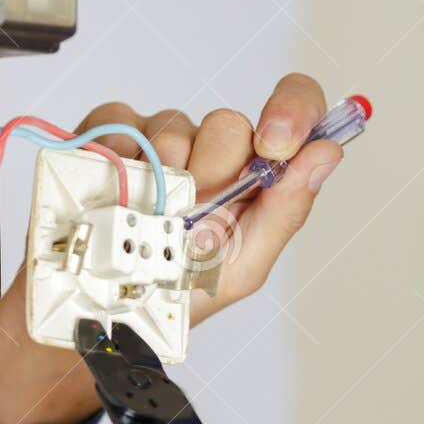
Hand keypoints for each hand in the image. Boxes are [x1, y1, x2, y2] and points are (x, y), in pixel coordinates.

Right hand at [0, 73, 342, 423]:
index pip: (296, 112)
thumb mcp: (242, 267)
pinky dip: (119, 156)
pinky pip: (120, 118)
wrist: (96, 311)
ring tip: (149, 215)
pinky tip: (117, 190)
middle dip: (215, 171)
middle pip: (230, 122)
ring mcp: (163, 138)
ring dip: (164, 175)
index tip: (275, 145)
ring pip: (175, 123)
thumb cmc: (177, 295)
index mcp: (256, 178)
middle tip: (193, 213)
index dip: (293, 112)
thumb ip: (287, 209)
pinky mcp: (112, 131)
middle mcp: (216, 151)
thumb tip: (326, 154)